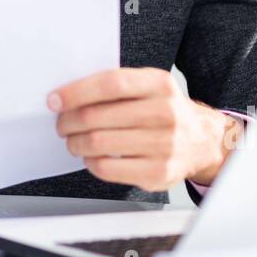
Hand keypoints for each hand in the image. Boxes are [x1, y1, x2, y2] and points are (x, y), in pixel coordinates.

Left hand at [50, 67, 241, 191]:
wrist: (202, 141)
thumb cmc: (163, 111)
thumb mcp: (149, 87)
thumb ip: (116, 86)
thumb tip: (67, 95)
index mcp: (159, 84)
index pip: (110, 84)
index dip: (76, 92)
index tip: (54, 100)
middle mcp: (166, 113)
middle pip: (98, 116)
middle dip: (69, 121)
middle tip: (61, 124)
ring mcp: (164, 145)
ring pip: (99, 144)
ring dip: (75, 143)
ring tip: (73, 141)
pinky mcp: (159, 172)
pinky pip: (108, 169)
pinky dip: (91, 162)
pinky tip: (91, 157)